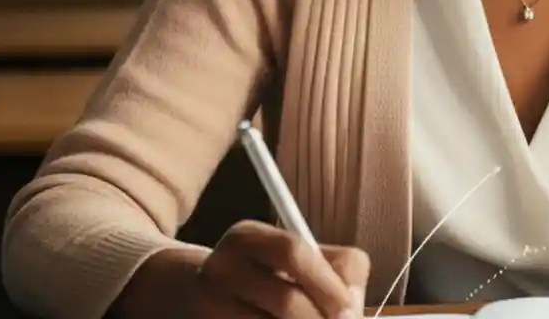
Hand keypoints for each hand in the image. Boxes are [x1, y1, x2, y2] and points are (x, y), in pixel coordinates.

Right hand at [188, 220, 368, 318]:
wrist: (196, 294)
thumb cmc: (268, 273)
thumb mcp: (296, 257)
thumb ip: (335, 270)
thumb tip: (352, 310)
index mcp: (247, 237)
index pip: (294, 252)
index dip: (328, 285)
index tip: (350, 310)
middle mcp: (221, 269)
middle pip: (287, 301)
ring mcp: (209, 307)